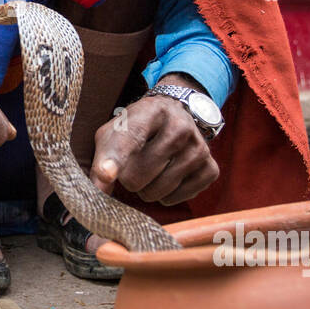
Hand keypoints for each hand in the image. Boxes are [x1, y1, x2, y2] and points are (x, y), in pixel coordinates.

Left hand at [89, 79, 218, 205]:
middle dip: (130, 178)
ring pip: (158, 191)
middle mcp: (180, 125)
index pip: (130, 139)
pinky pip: (178, 198)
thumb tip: (99, 192)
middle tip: (135, 164)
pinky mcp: (210, 167)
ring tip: (150, 169)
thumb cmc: (136, 127)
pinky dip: (167, 196)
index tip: (105, 174)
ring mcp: (199, 147)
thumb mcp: (114, 132)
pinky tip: (167, 177)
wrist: (175, 115)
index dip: (115, 159)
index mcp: (150, 111)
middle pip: (139, 175)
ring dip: (147, 189)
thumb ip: (102, 159)